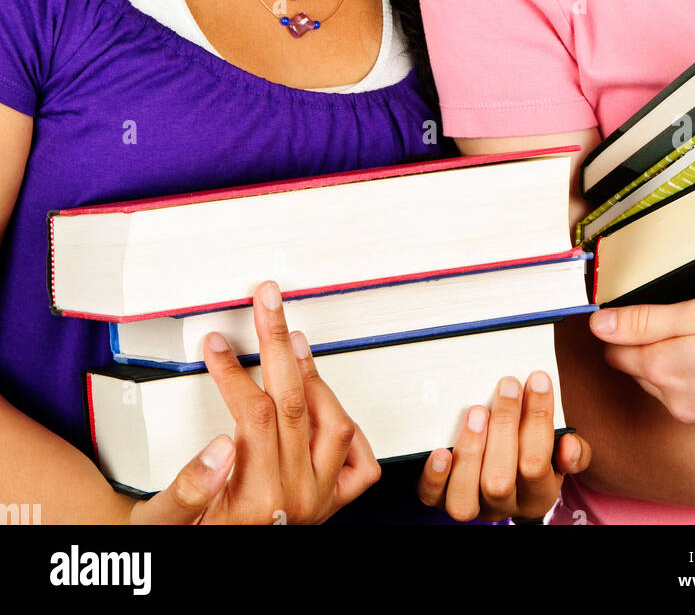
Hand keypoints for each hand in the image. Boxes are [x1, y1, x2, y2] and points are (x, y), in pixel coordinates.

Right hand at [130, 281, 380, 523]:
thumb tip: (218, 448)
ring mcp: (318, 500)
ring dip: (313, 375)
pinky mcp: (330, 503)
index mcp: (255, 501)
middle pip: (295, 403)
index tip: (217, 345)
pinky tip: (326, 398)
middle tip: (268, 303)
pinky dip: (348, 425)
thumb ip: (189, 487)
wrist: (209, 558)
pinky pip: (359, 461)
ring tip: (292, 342)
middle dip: (278, 342)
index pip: (254, 414)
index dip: (234, 370)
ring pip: (334, 423)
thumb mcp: (168, 520)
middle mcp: (295, 499)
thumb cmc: (190, 535)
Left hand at [416, 371, 591, 521]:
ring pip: (466, 495)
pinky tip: (440, 451)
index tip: (537, 379)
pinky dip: (435, 476)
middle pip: (500, 480)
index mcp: (537, 495)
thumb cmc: (531, 454)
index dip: (538, 420)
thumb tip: (569, 444)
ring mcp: (471, 506)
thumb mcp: (558, 455)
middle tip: (508, 386)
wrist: (506, 479)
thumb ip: (572, 451)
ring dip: (471, 451)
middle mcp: (503, 506)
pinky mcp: (441, 500)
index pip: (537, 465)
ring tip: (477, 411)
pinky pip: (432, 498)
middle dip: (504, 427)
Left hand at [590, 298, 694, 432]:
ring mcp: (694, 417)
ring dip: (672, 367)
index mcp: (659, 367)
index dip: (621, 329)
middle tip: (680, 325)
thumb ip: (643, 320)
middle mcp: (670, 400)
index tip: (637, 316)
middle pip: (638, 370)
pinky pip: (691, 402)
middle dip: (646, 348)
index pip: (614, 351)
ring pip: (664, 387)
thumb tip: (599, 325)